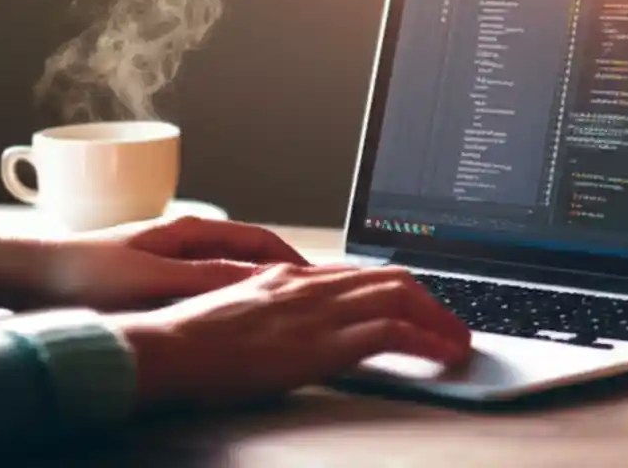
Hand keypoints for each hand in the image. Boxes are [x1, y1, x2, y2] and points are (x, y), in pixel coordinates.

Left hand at [0, 216, 308, 315]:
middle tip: (309, 299)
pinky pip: (207, 285)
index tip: (321, 281)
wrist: (31, 276)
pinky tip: (229, 319)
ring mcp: (171, 256)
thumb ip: (208, 277)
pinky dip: (227, 298)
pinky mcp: (155, 277)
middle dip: (282, 274)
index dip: (295, 259)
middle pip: (249, 254)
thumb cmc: (86, 274)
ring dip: (255, 287)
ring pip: (229, 271)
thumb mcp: (154, 278)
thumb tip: (261, 278)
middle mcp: (185, 239)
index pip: (261, 239)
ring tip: (278, 312)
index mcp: (191, 230)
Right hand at [110, 263, 472, 406]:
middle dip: (428, 300)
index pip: (357, 272)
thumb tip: (287, 331)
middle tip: (449, 324)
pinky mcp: (325, 340)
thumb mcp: (236, 316)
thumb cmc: (188, 342)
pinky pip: (392, 331)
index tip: (416, 304)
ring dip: (439, 319)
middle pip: (389, 277)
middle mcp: (311, 284)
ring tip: (459, 341)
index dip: (395, 287)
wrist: (168, 348)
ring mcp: (320, 310)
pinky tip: (443, 355)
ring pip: (401, 296)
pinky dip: (427, 340)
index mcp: (289, 277)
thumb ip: (268, 314)